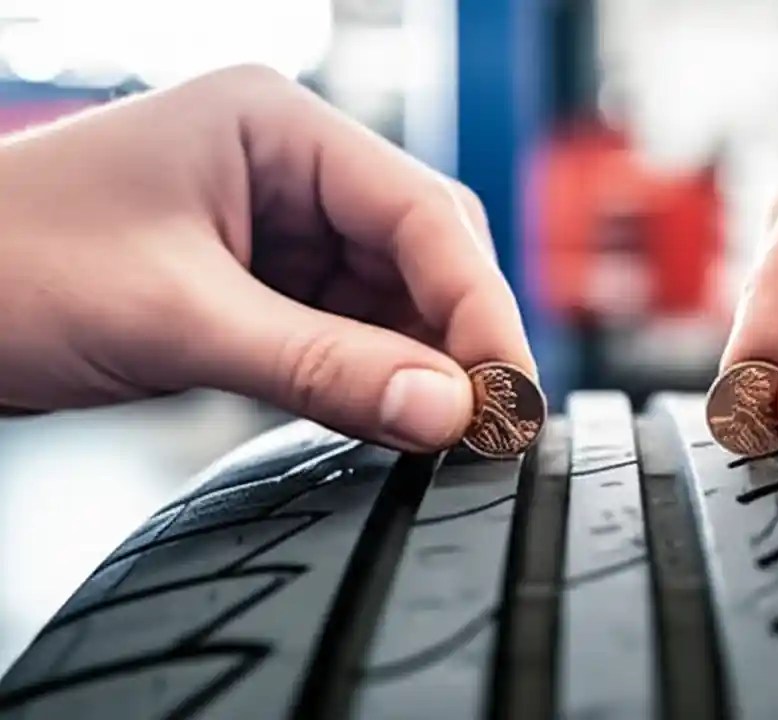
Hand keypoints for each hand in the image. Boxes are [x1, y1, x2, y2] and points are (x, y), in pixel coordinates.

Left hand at [0, 65, 533, 451]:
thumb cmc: (5, 264)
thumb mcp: (179, 320)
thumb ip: (324, 368)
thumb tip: (444, 412)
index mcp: (277, 127)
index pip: (422, 212)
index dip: (479, 305)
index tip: (509, 392)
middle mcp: (289, 167)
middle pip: (424, 249)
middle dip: (460, 333)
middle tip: (491, 418)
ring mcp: (277, 224)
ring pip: (394, 294)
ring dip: (423, 360)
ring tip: (446, 427)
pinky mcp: (262, 282)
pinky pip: (349, 326)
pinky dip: (375, 372)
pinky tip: (393, 410)